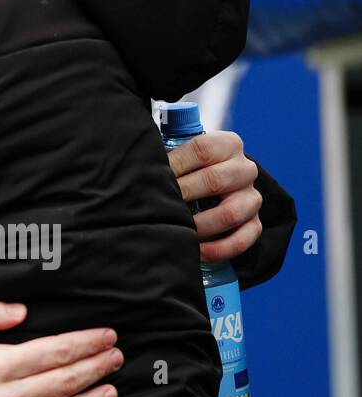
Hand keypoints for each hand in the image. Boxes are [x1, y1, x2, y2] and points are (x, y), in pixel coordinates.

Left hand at [166, 130, 261, 262]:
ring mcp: (252, 197)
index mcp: (227, 144)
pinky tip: (198, 251)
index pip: (201, 150)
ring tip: (178, 230)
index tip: (155, 178)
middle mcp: (245, 169)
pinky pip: (243, 239)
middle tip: (160, 205)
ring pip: (231, 213)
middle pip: (215, 181)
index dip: (175, 165)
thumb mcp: (181, 152)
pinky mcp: (255, 222)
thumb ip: (166, 154)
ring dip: (200, 225)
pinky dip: (218, 249)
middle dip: (184, 195)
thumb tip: (140, 165)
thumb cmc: (189, 167)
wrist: (217, 182)